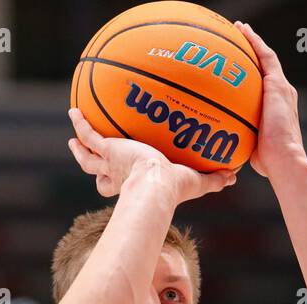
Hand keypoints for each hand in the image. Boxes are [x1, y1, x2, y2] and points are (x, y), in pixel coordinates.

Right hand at [67, 108, 235, 201]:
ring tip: (72, 140)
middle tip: (86, 158)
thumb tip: (234, 176)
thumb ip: (214, 179)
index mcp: (132, 184)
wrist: (156, 185)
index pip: (119, 186)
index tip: (115, 178)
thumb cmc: (174, 189)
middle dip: (93, 167)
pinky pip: (90, 135)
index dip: (115, 183)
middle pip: (98, 174)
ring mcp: (110, 162)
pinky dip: (81, 124)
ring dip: (79, 149)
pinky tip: (73, 111)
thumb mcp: (196, 182)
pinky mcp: (108, 149)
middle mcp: (117, 176)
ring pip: (88, 157)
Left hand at [235, 22, 305, 179]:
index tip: (241, 61)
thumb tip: (223, 147)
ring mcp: (282, 88)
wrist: (284, 159)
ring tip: (239, 28)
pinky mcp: (278, 86)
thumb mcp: (251, 146)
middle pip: (267, 66)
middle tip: (239, 37)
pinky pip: (265, 57)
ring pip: (267, 57)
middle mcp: (283, 93)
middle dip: (253, 50)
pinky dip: (255, 43)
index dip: (254, 70)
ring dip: (253, 41)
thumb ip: (240, 139)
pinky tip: (243, 32)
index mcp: (278, 106)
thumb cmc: (269, 162)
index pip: (265, 83)